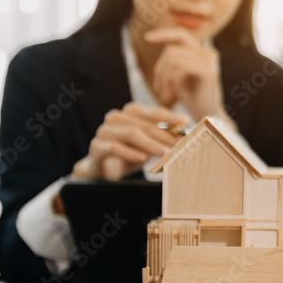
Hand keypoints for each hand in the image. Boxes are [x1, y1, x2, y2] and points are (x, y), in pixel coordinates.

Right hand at [71, 102, 187, 181]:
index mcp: (129, 113)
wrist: (104, 170)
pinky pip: (114, 147)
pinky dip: (130, 152)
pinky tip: (142, 159)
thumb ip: (163, 136)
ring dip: (150, 144)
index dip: (169, 116)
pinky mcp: (97, 147)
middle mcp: (115, 118)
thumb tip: (185, 131)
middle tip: (178, 145)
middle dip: (163, 134)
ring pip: (130, 133)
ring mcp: (104, 131)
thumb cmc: (130, 153)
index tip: (184, 122)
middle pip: (143, 123)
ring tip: (165, 154)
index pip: (152, 112)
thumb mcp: (149, 144)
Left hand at [144, 28, 228, 123]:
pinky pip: (180, 67)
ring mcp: (209, 61)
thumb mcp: (180, 76)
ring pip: (173, 58)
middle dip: (159, 69)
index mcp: (203, 52)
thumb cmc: (193, 100)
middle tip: (157, 88)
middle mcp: (209, 53)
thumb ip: (173, 59)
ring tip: (164, 95)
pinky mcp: (208, 71)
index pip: (181, 34)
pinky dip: (170, 82)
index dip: (163, 34)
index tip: (147, 38)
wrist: (208, 118)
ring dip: (163, 78)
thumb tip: (154, 38)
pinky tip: (171, 96)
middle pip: (171, 49)